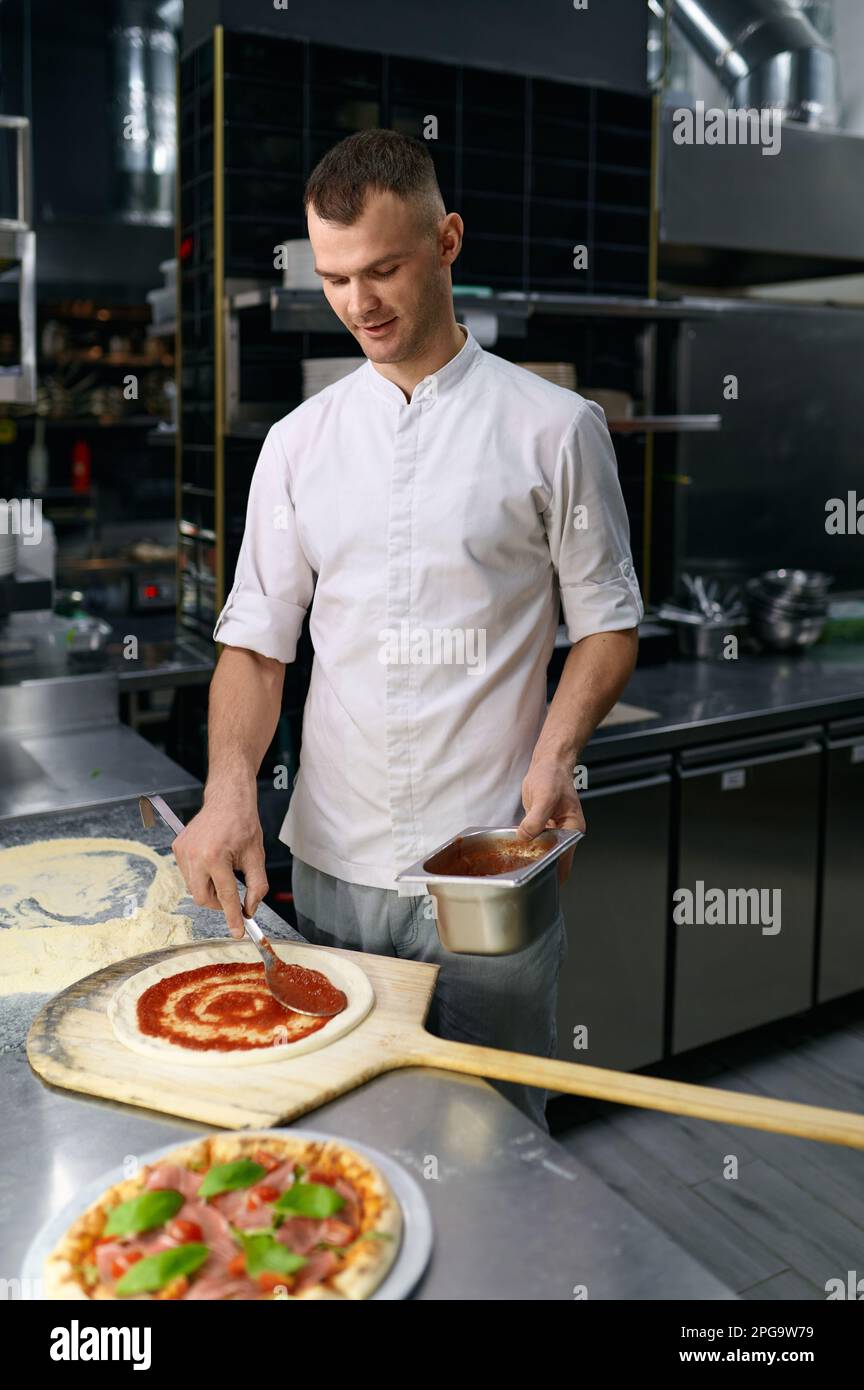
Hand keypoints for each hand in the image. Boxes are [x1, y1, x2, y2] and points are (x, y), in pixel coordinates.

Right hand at [172, 783, 267, 939]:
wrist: (227, 799)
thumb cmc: (243, 824)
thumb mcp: (256, 857)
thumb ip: (257, 887)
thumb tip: (250, 909)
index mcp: (215, 857)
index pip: (225, 897)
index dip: (233, 917)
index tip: (238, 932)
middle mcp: (194, 855)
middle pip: (202, 898)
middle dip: (218, 903)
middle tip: (232, 896)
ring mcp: (183, 851)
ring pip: (194, 887)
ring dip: (210, 888)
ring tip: (223, 870)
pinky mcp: (177, 847)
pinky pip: (188, 874)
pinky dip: (201, 876)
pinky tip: (212, 861)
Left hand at [518, 756, 585, 884]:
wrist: (547, 764)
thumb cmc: (553, 777)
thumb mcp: (545, 797)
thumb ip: (536, 819)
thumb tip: (525, 836)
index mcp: (573, 829)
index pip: (564, 857)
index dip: (553, 870)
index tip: (541, 881)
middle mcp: (564, 832)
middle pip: (554, 858)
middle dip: (542, 868)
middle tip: (525, 877)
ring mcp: (553, 830)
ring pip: (543, 851)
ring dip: (533, 858)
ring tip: (518, 868)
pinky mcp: (541, 827)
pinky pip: (534, 841)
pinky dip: (526, 846)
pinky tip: (515, 851)